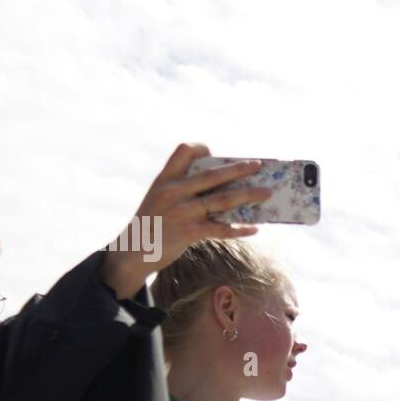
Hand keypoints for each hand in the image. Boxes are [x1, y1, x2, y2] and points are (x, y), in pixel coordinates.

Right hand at [100, 143, 273, 297]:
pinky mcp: (189, 232)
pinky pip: (221, 229)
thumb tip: (223, 187)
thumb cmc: (153, 223)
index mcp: (165, 178)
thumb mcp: (159, 198)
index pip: (184, 151)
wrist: (132, 252)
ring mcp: (182, 211)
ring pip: (222, 199)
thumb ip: (183, 189)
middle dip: (239, 169)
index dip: (201, 148)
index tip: (214, 152)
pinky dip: (240, 229)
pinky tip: (254, 229)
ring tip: (267, 193)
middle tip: (258, 165)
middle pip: (212, 174)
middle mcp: (173, 191)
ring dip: (248, 195)